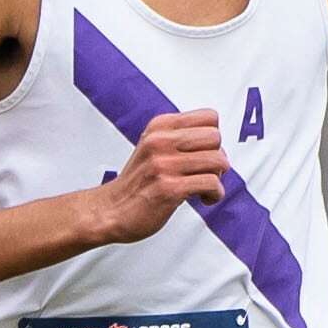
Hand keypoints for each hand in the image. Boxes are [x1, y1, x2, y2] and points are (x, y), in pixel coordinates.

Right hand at [83, 108, 229, 243]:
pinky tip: (203, 199)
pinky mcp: (169, 188)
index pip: (209, 117)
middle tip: (205, 172)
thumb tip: (217, 143)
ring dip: (218, 178)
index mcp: (159, 127)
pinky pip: (211, 183)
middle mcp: (160, 142)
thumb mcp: (153, 146)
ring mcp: (164, 165)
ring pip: (218, 160)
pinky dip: (214, 194)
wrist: (110, 211)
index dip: (213, 138)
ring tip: (204, 187)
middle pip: (216, 138)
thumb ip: (180, 138)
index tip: (203, 153)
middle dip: (218, 157)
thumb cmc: (137, 183)